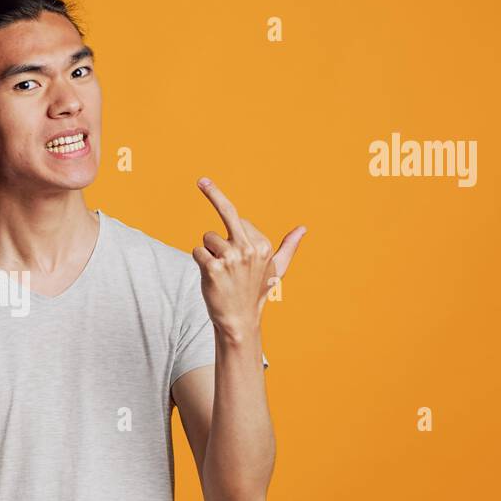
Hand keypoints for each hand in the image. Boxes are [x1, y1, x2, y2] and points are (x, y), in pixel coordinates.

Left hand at [190, 177, 305, 340]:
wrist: (239, 321)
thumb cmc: (254, 293)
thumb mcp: (276, 270)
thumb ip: (288, 247)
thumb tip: (303, 228)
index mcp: (264, 244)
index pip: (238, 220)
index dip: (232, 233)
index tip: (233, 243)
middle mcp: (249, 248)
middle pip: (226, 212)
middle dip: (213, 193)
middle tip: (201, 180)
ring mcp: (231, 258)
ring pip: (207, 238)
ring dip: (208, 253)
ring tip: (220, 273)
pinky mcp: (213, 268)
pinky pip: (197, 252)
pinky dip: (199, 263)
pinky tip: (210, 278)